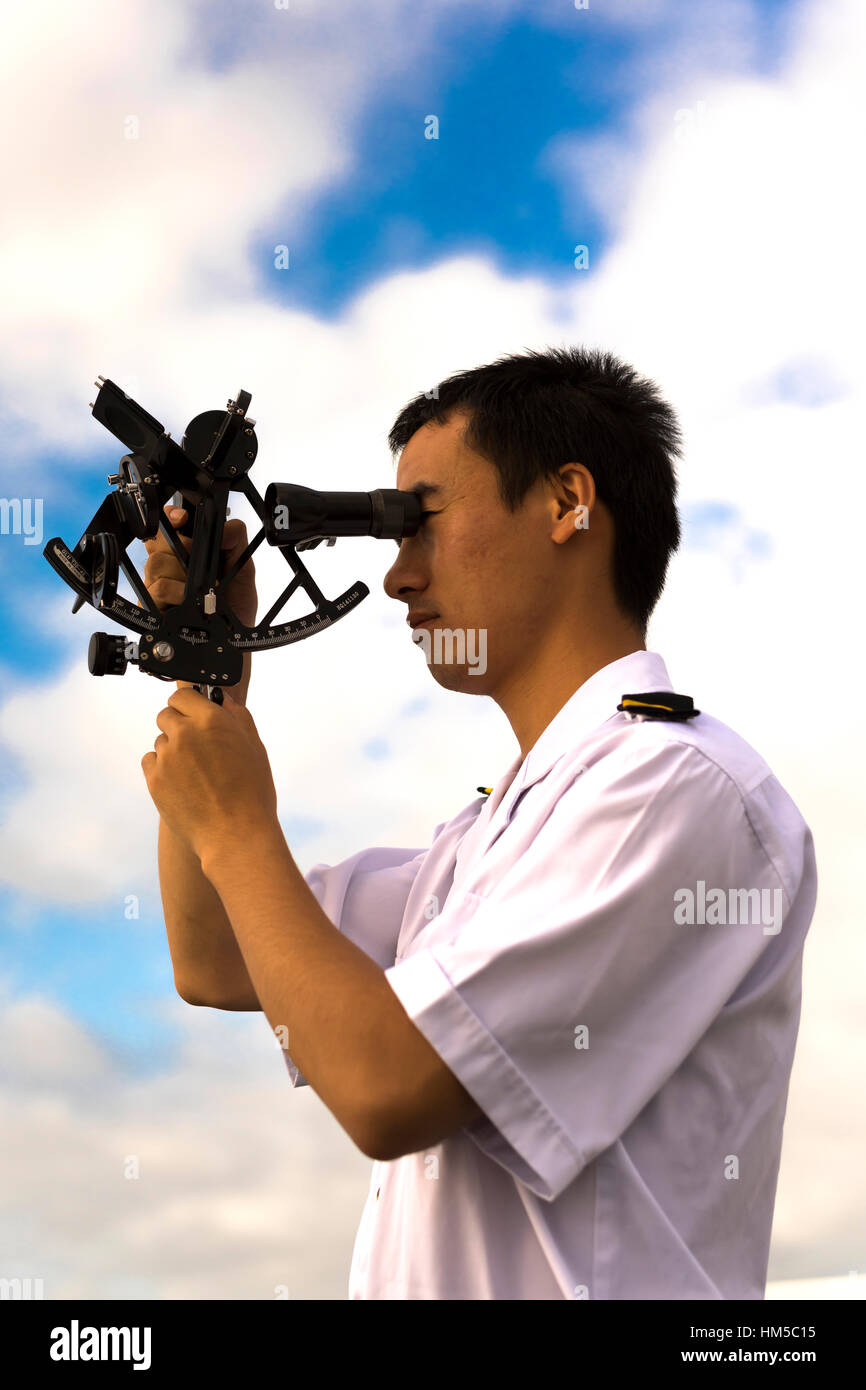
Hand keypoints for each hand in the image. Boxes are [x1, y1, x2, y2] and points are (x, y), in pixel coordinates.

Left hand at [141, 687, 278, 860]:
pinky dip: (162, 768)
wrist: (235, 835)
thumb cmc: (252, 793)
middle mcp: (185, 733)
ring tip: (195, 772)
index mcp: (212, 720)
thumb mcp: (255, 749)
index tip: (193, 713)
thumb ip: (238, 718)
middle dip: (178, 725)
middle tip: (195, 745)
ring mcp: (167, 757)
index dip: (189, 704)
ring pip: (160, 741)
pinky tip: (181, 782)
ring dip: (173, 749)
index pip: (183, 694)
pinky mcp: (153, 779)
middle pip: (166, 715)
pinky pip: (150, 762)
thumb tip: (223, 701)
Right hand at [142, 501, 257, 699]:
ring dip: (182, 578)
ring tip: (197, 594)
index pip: (168, 525)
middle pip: (159, 543)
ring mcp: (155, 588)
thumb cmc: (236, 611)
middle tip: (201, 570)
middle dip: (183, 552)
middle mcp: (168, 569)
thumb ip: (237, 541)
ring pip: (156, 565)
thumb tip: (225, 525)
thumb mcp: (245, 573)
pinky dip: (177, 595)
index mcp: (188, 555)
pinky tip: (188, 605)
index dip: (171, 517)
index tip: (182, 519)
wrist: (230, 649)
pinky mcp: (149, 608)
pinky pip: (157, 588)